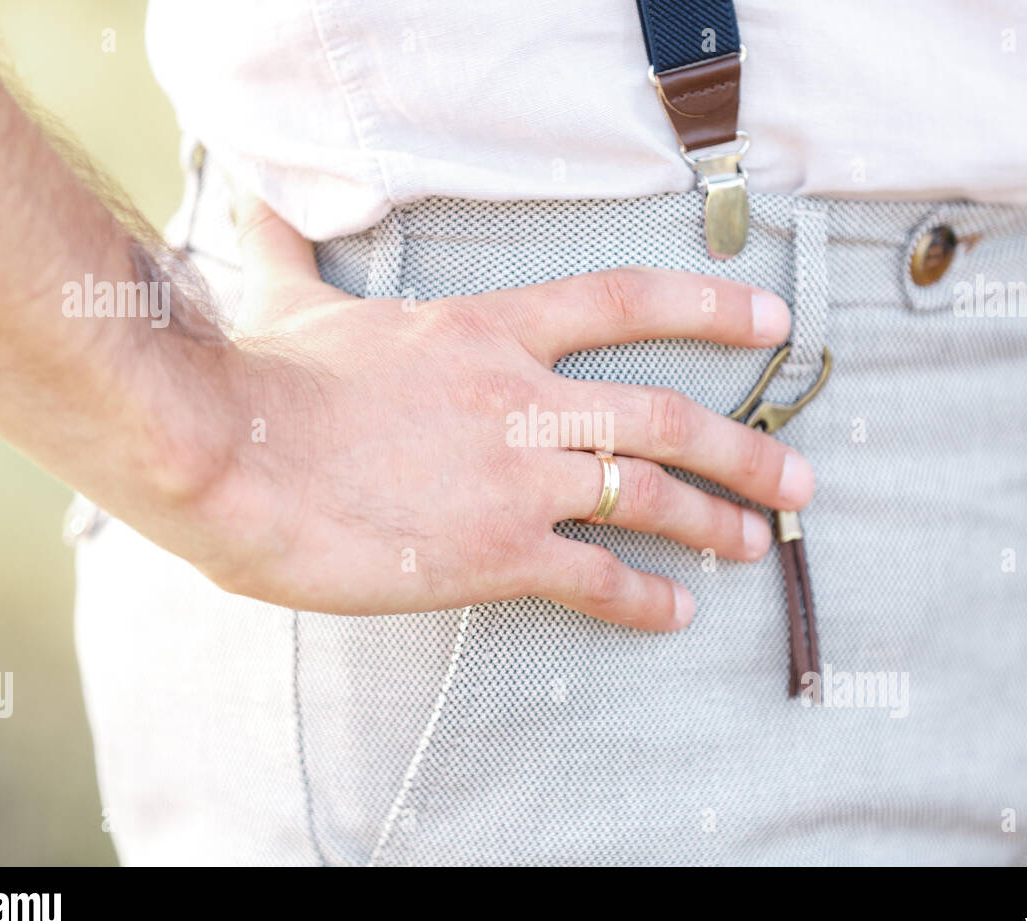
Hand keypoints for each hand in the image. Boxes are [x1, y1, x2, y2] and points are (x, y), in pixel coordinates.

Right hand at [192, 199, 814, 631]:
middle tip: (797, 477)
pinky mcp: (496, 553)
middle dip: (744, 448)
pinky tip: (676, 614)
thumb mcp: (291, 299)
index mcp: (490, 332)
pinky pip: (596, 579)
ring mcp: (519, 478)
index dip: (709, 305)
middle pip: (666, 416)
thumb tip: (258, 199)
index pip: (624, 302)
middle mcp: (524, 399)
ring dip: (717, 520)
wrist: (229, 457)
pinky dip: (644, 599)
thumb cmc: (261, 381)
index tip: (773, 320)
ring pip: (651, 497)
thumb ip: (295, 249)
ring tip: (758, 542)